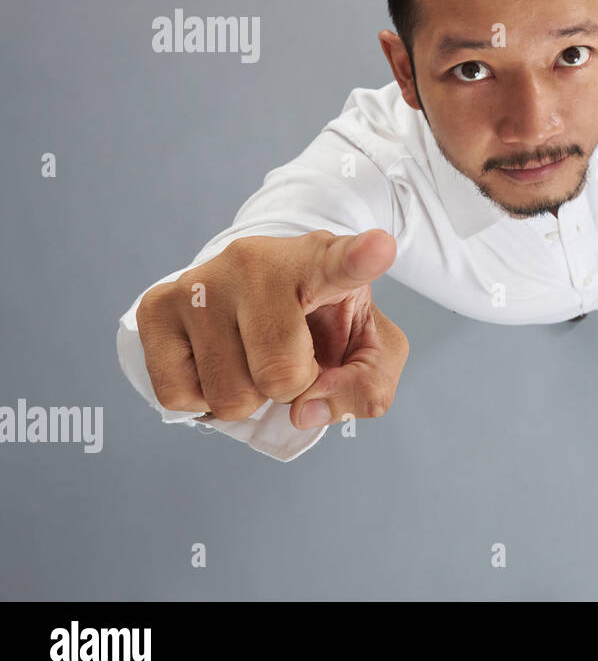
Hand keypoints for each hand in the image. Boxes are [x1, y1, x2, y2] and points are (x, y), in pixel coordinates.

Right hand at [136, 229, 408, 430]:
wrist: (258, 291)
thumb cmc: (321, 322)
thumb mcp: (369, 347)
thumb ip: (368, 385)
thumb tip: (304, 411)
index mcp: (320, 262)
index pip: (342, 263)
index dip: (360, 259)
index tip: (378, 249)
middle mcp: (256, 262)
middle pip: (280, 374)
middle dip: (291, 387)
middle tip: (290, 355)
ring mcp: (201, 282)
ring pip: (229, 396)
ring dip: (248, 396)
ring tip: (251, 354)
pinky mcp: (156, 307)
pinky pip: (180, 397)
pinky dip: (203, 401)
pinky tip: (217, 361)